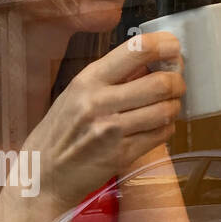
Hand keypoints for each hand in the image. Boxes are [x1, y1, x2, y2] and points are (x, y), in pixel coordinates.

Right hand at [24, 31, 185, 210]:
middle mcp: (99, 102)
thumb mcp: (74, 95)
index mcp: (87, 80)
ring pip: (166, 110)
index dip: (164, 45)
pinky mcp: (122, 155)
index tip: (173, 48)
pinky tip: (158, 127)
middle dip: (177, 81)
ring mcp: (112, 131)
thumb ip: (108, 78)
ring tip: (167, 106)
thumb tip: (149, 61)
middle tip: (176, 84)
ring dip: (174, 106)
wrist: (42, 176)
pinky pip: (161, 135)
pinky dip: (167, 128)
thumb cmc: (59, 133)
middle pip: (160, 83)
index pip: (136, 50)